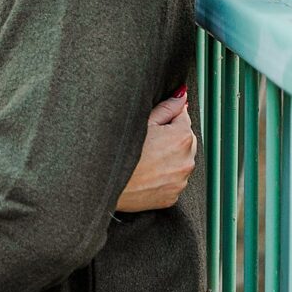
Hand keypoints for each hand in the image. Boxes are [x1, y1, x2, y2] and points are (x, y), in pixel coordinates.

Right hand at [115, 87, 196, 212]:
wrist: (105, 182)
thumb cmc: (120, 150)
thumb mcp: (143, 122)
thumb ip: (167, 107)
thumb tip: (181, 95)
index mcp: (182, 137)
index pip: (184, 117)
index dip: (167, 118)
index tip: (153, 124)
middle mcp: (186, 160)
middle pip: (186, 140)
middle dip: (172, 137)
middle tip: (147, 141)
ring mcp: (180, 181)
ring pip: (181, 161)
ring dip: (170, 157)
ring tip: (146, 158)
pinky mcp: (173, 196)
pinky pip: (174, 180)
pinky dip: (164, 176)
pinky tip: (147, 172)